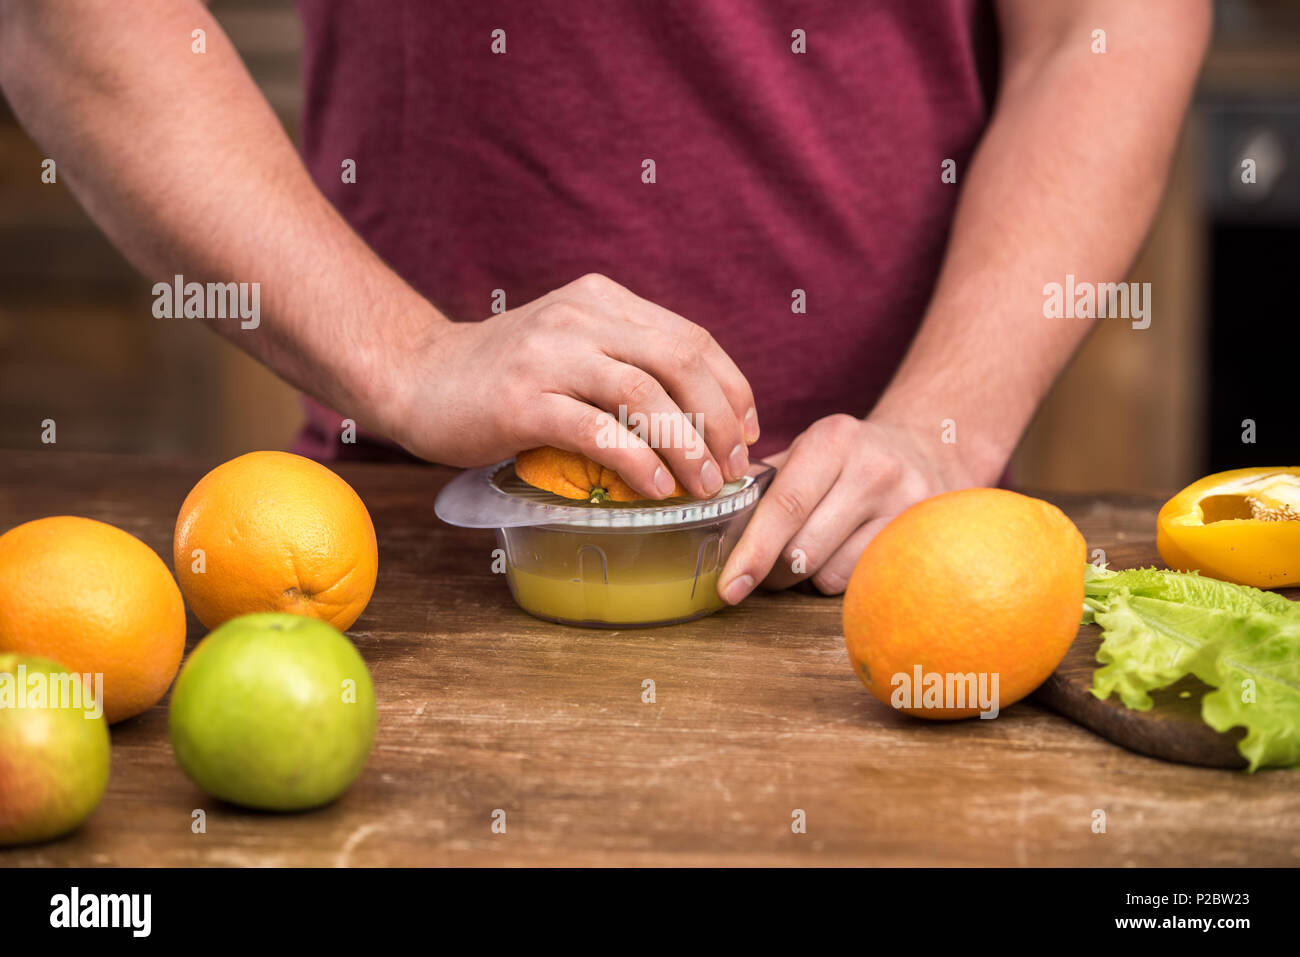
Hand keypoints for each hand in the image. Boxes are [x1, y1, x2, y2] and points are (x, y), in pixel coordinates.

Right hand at [388, 274, 758, 499]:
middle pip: (680, 361)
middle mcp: (581, 318)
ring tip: (706, 485)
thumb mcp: (572, 346)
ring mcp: (549, 357)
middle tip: (735, 467)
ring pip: (644, 395)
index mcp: (603, 300)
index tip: (747, 434)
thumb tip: (703, 417)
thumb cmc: (503, 376)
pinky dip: (636, 462)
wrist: (416, 376)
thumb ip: (626, 360)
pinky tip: (656, 488)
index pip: (692, 338)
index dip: (732, 389)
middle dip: (720, 420)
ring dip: (687, 446)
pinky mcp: (522, 400)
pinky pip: (596, 431)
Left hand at [717, 413, 989, 600]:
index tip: (728, 586)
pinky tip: (842, 553)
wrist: (930, 450)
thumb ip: (762, 482)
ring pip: (828, 574)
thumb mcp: (809, 451)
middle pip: (802, 549)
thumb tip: (712, 518)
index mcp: (833, 440)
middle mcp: (874, 469)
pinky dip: (836, 577)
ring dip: (805, 577)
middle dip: (772, 568)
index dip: (752, 551)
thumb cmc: (849, 457)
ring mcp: (905, 506)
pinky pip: (858, 583)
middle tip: (764, 564)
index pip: (785, 506)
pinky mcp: (920, 539)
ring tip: (812, 550)